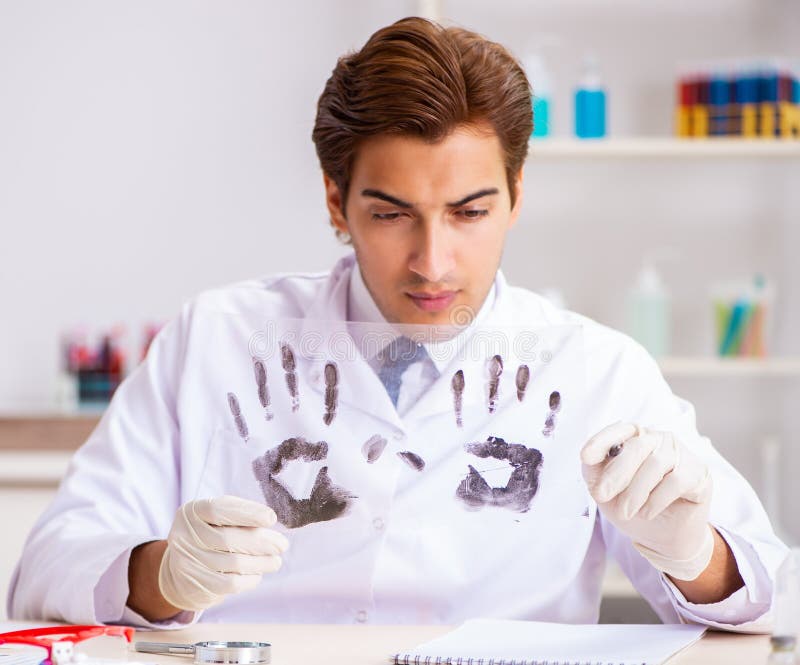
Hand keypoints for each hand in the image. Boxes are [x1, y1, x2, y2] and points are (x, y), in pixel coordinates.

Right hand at [158, 495, 288, 610]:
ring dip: (261, 562)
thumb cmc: (209, 535)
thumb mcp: (217, 517)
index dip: (248, 513)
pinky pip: (231, 582)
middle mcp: (184, 536)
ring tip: (276, 561)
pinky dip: (250, 578)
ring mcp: (187, 562)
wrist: (180, 570)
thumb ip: (239, 514)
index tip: (272, 518)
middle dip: (261, 542)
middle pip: (229, 538)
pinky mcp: (196, 584)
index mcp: (192, 512)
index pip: (219, 509)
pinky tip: (258, 574)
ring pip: (234, 562)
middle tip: (282, 545)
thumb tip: (270, 520)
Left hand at [581, 422, 713, 580]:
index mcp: (635, 437)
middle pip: (636, 447)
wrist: (664, 537)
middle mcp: (658, 439)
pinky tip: (647, 512)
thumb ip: (596, 471)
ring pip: (655, 464)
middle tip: (602, 496)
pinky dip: (656, 500)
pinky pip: (676, 481)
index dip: (601, 441)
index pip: (619, 430)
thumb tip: (588, 458)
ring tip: (626, 512)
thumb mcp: (607, 490)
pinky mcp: (698, 472)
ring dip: (635, 493)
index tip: (585, 457)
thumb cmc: (633, 505)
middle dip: (616, 474)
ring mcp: (680, 453)